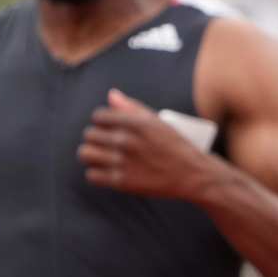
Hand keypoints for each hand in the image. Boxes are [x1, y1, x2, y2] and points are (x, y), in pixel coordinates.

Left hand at [78, 90, 213, 198]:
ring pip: (86, 154)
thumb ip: (132, 107)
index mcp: (135, 123)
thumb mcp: (158, 122)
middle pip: (90, 135)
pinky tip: (105, 171)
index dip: (102, 122)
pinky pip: (92, 175)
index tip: (107, 128)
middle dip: (96, 138)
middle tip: (105, 144)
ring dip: (91, 155)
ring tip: (100, 157)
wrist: (192, 174)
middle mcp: (127, 141)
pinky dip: (96, 174)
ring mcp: (123, 162)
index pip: (99, 117)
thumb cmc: (174, 146)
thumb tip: (111, 94)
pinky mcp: (122, 182)